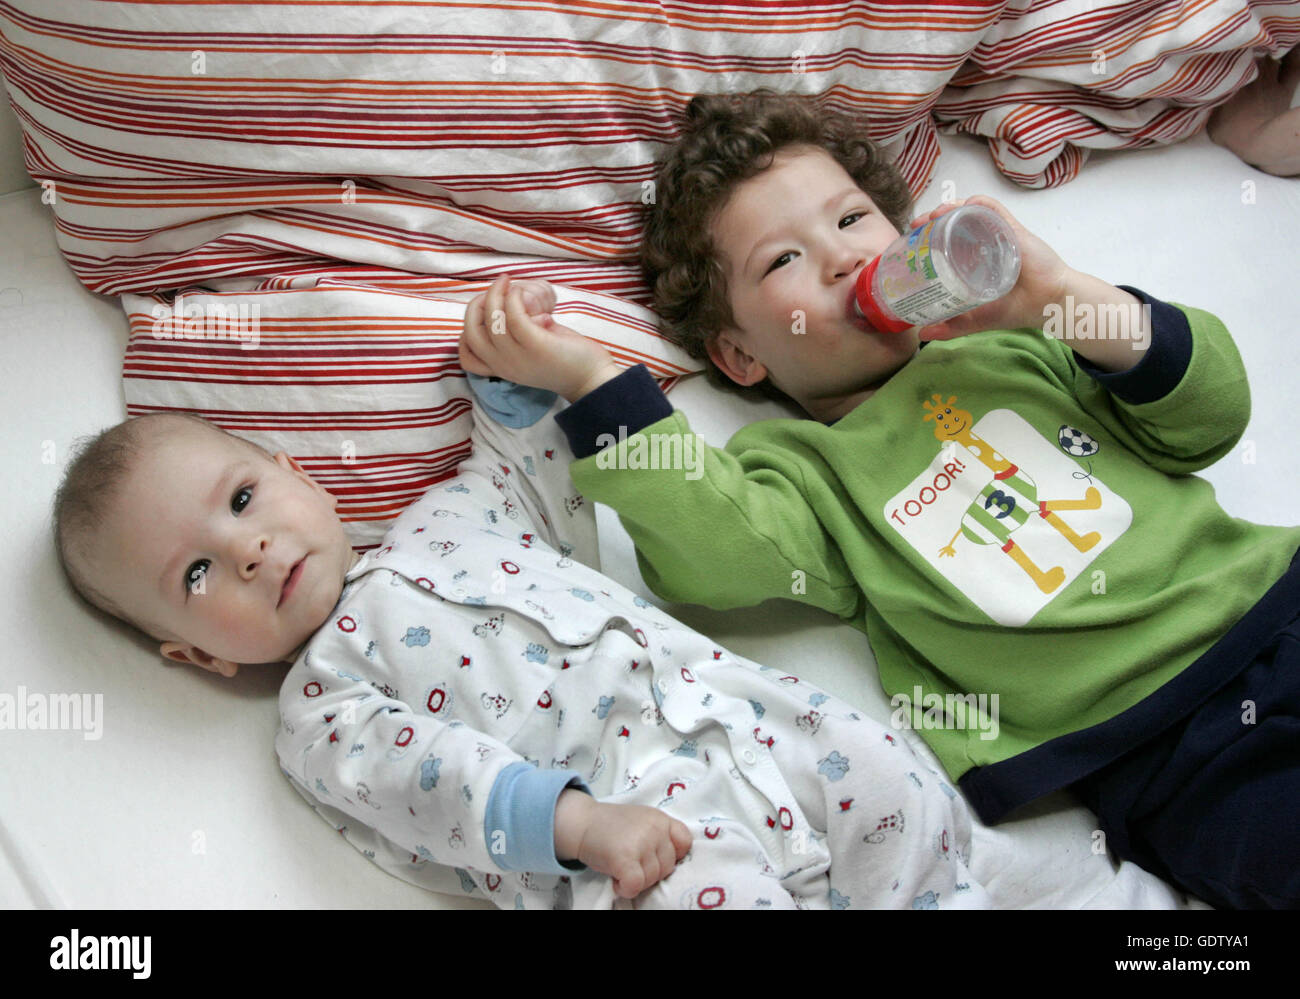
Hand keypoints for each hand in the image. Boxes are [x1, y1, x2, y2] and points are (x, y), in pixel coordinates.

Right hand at [459, 274, 622, 401]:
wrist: (591, 378)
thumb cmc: (562, 359)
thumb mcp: (529, 351)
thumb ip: (513, 336)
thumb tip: (506, 302)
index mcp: (501, 369)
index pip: (466, 356)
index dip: (466, 330)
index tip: (481, 312)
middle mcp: (504, 366)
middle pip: (472, 332)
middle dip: (476, 304)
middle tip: (495, 289)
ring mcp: (518, 357)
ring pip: (492, 320)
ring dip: (496, 294)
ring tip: (508, 281)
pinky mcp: (536, 346)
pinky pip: (514, 316)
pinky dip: (514, 298)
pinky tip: (521, 290)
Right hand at [554, 790, 692, 898]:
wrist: (582, 822)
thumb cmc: (611, 826)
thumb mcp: (642, 820)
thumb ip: (660, 835)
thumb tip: (675, 863)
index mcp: (660, 819)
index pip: (685, 842)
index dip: (673, 856)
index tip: (654, 858)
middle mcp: (655, 829)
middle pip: (668, 867)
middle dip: (650, 872)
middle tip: (631, 864)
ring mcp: (641, 842)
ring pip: (652, 878)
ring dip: (637, 881)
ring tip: (620, 868)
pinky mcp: (624, 858)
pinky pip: (636, 884)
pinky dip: (626, 888)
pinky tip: (617, 880)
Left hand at [904, 196, 1070, 341]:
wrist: (1047, 304)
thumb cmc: (1016, 309)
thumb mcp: (975, 319)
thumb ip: (950, 327)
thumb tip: (921, 333)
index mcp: (975, 260)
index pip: (947, 240)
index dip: (928, 237)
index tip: (911, 241)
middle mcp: (985, 243)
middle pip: (954, 222)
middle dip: (932, 220)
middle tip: (916, 227)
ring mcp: (998, 234)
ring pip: (969, 211)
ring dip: (949, 208)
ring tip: (933, 215)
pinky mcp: (1012, 229)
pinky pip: (993, 208)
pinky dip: (977, 203)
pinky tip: (962, 206)